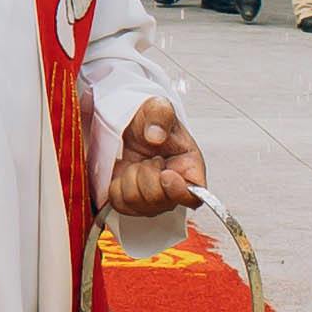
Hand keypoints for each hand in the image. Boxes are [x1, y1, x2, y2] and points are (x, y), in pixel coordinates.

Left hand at [100, 96, 206, 215]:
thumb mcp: (157, 107)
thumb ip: (160, 116)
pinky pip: (120, 203)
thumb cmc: (150, 121)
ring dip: (130, 178)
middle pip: (160, 202)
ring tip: (137, 162)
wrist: (129, 126)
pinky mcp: (131, 203)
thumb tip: (156, 135)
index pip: (195, 196)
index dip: (179, 191)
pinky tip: (125, 171)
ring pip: (137, 203)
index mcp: (189, 169)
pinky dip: (116, 185)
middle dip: (147, 174)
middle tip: (150, 157)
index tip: (166, 173)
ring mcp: (153, 200)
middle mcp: (173, 190)